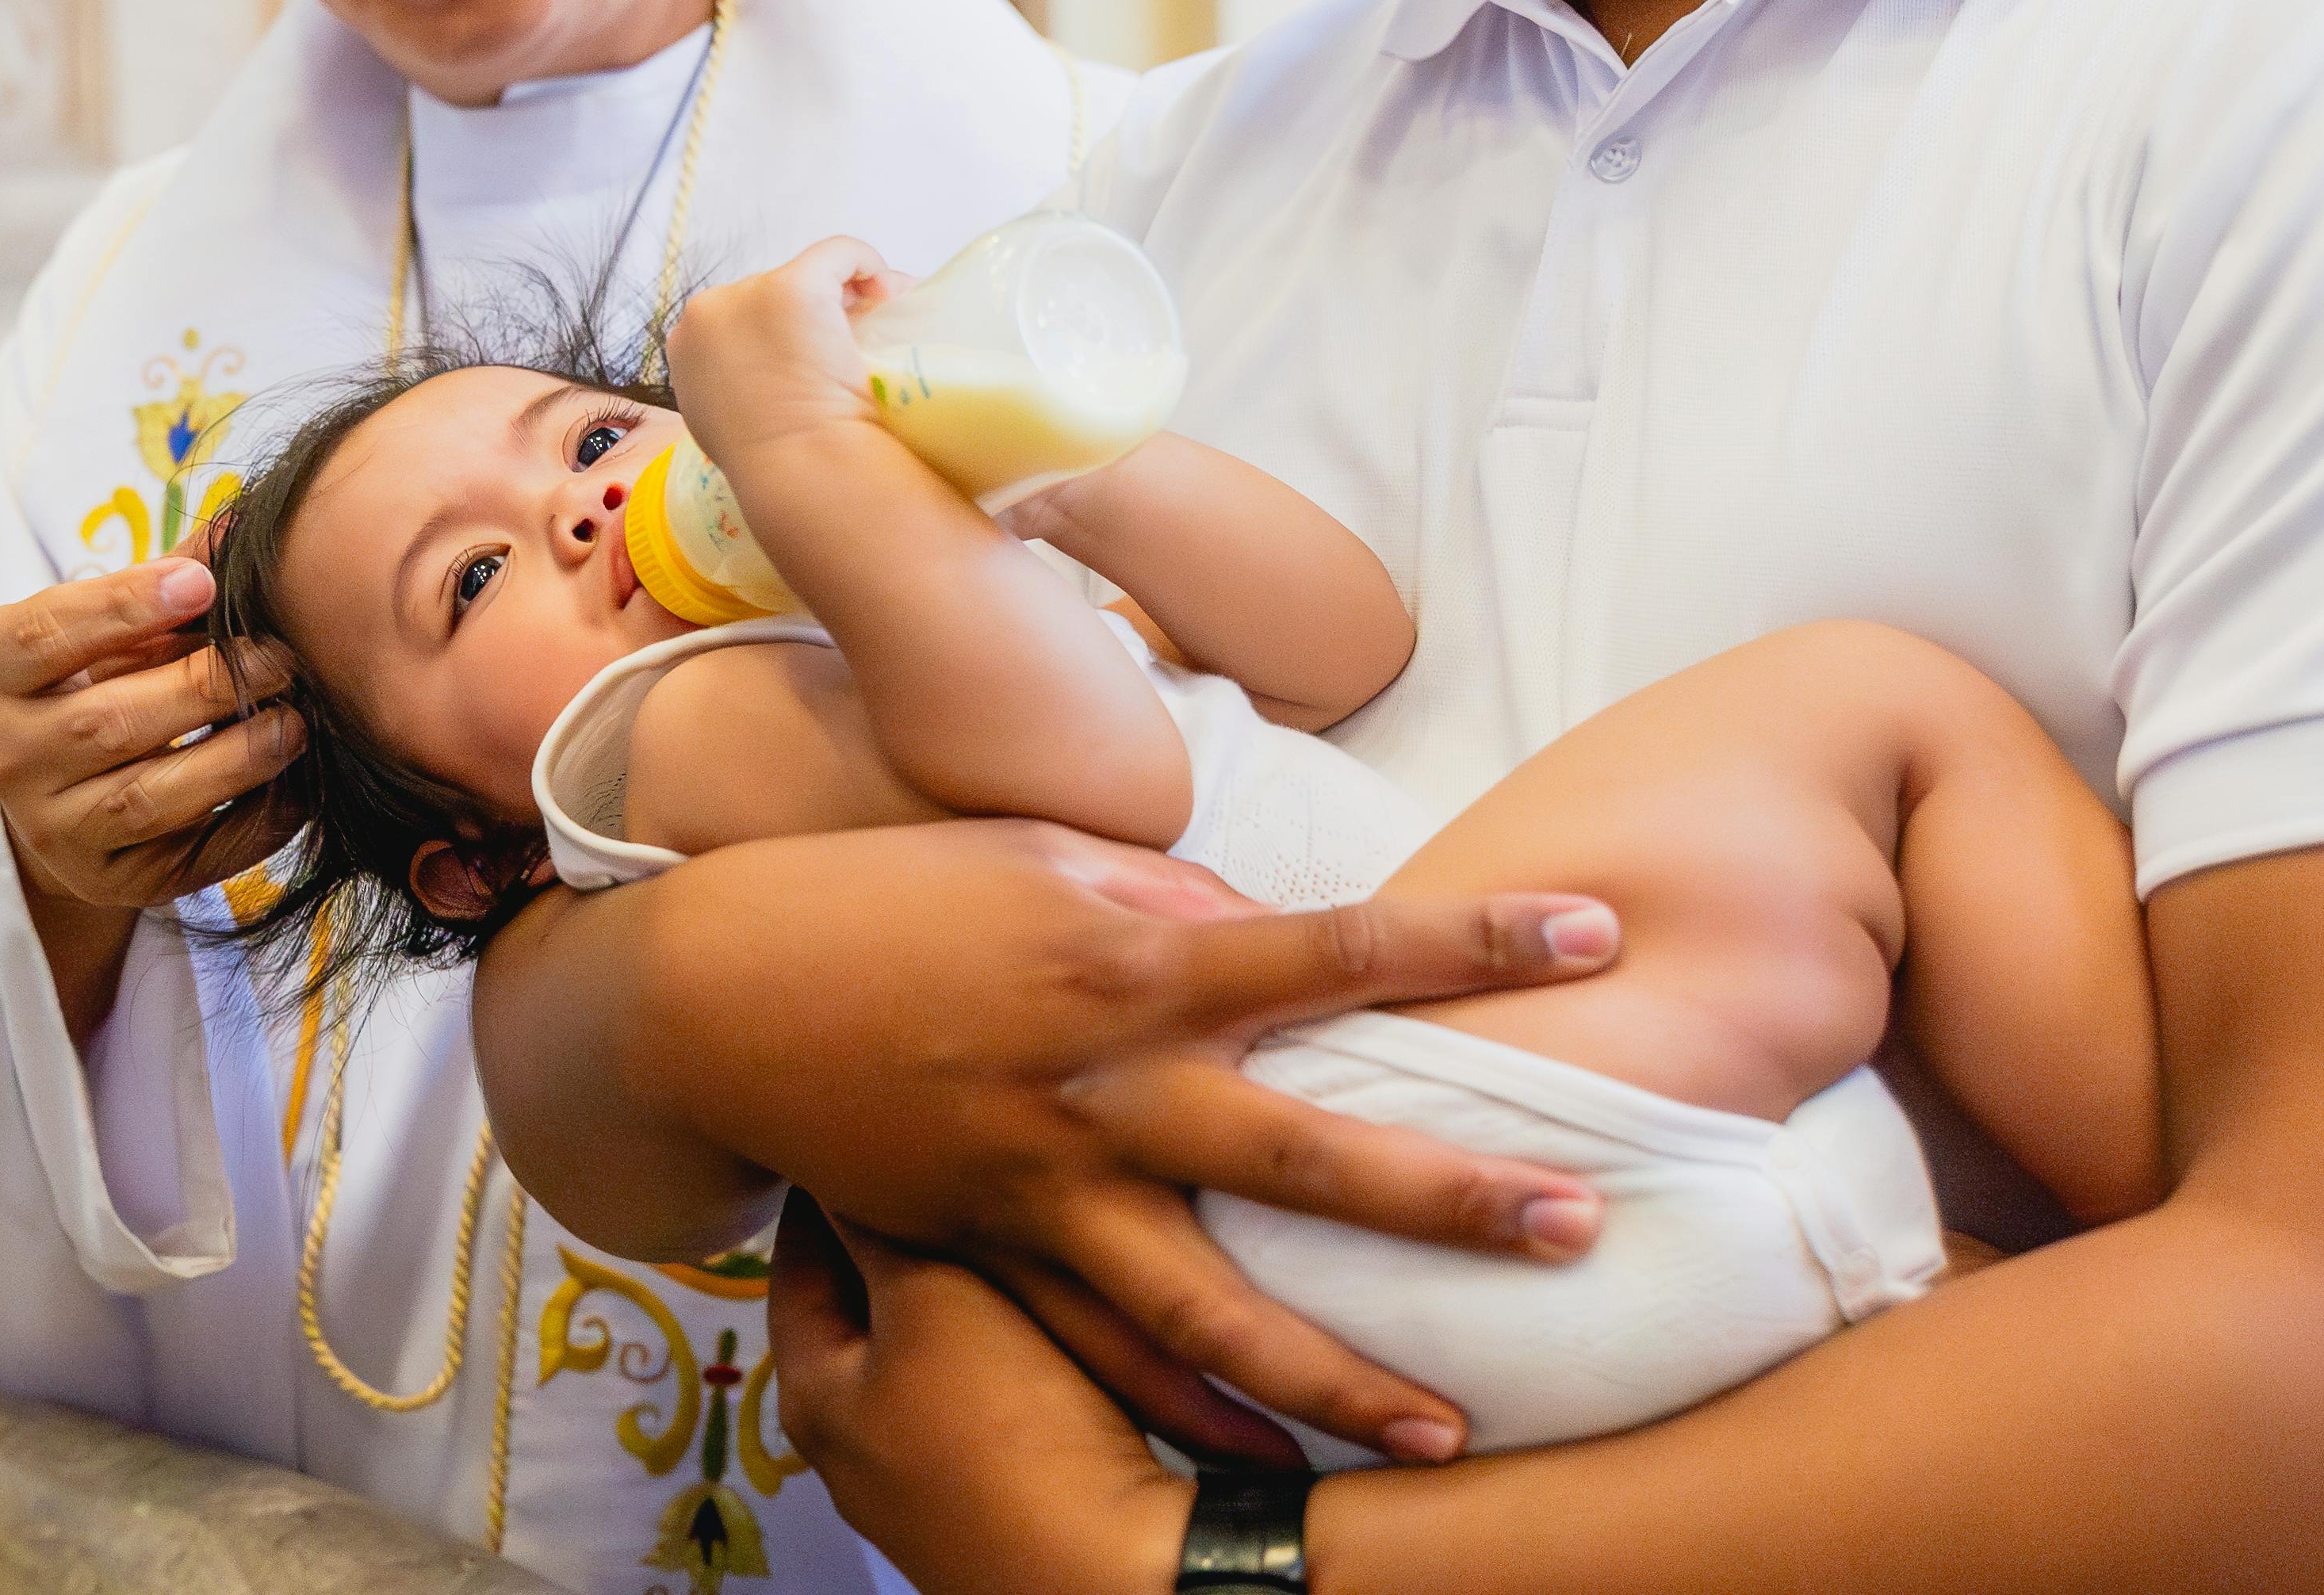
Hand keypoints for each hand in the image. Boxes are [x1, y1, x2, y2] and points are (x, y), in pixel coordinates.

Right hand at [0, 550, 304, 1033]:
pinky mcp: (112, 881)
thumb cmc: (100, 679)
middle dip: (205, 686)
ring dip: (236, 757)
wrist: (72, 792)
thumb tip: (240, 537)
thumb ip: (157, 585)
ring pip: (147, 798)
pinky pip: (191, 858)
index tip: (202, 584)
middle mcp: (7, 757)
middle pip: (104, 723)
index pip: (41, 638)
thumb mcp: (101, 625)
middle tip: (281, 657)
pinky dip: (255, 820)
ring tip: (295, 721)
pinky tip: (297, 783)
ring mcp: (54, 829)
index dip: (121, 608)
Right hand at [502, 817, 1616, 1455]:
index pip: (1338, 946)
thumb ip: (1166, 896)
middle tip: (1581, 1227)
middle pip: (1307, 1155)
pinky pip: (1105, 1355)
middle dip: (1449, 1199)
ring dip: (1337, 1375)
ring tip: (1450, 1434)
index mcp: (1132, 957)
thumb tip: (1259, 928)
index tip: (1600, 939)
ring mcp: (1049, 1187)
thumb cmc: (889, 897)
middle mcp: (1108, 1084)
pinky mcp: (994, 1253)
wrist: (723, 995)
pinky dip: (1191, 1414)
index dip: (1474, 943)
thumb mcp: (1038, 856)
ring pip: (1214, 1307)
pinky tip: (1275, 1467)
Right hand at [664, 236, 901, 466]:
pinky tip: (891, 289)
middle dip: (812, 314)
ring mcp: (750, 295)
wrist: (795, 471)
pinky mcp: (795, 285)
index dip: (780, 333)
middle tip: (853, 344)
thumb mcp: (726, 429)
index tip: (814, 355)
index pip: (738, 320)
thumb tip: (761, 385)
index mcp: (687, 347)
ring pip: (806, 276)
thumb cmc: (771, 469)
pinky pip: (839, 253)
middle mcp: (708, 313)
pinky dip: (866, 263)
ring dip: (844, 295)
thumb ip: (731, 394)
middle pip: (770, 295)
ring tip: (882, 321)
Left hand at [772, 1192, 1190, 1594]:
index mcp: (811, 1398)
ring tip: (995, 1217)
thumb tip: (836, 1177)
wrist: (1114, 1569)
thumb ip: (881, 1234)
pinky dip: (999, 1341)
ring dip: (955, 1289)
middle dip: (891, 1238)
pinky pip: (984, 1393)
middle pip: (859, 1311)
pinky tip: (1040, 1309)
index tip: (852, 1128)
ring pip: (929, 1350)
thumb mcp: (933, 1302)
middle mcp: (852, 1447)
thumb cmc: (1005, 1427)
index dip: (820, 1194)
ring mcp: (924, 1480)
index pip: (794, 1266)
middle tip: (934, 1158)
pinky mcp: (997, 1496)